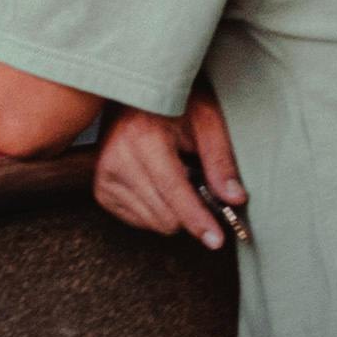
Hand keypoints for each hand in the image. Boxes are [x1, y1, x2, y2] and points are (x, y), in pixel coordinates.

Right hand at [93, 92, 244, 248]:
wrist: (135, 96)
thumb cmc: (175, 104)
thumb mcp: (207, 121)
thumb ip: (220, 161)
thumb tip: (235, 199)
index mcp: (144, 138)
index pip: (173, 191)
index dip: (197, 219)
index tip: (216, 240)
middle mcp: (117, 159)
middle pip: (165, 215)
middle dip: (190, 210)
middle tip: (197, 183)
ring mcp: (105, 176)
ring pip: (153, 222)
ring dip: (173, 210)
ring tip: (175, 177)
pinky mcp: (101, 189)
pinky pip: (138, 221)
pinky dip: (156, 210)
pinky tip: (159, 184)